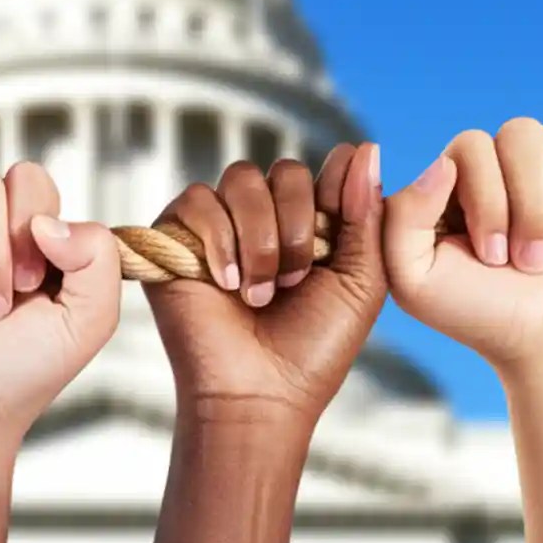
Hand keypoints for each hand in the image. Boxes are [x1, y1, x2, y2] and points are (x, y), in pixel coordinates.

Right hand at [144, 144, 386, 419]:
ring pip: (240, 179)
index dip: (332, 192)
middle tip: (295, 279)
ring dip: (259, 235)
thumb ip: (367, 215)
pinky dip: (218, 238)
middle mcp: (264, 219)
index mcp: (311, 224)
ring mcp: (218, 227)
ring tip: (259, 291)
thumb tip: (366, 148)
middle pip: (284, 169)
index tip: (335, 239)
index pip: (324, 169)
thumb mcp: (362, 281)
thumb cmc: (313, 349)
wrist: (260, 394)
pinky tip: (227, 282)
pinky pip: (195, 200)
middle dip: (297, 221)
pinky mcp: (175, 239)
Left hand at [385, 116, 542, 369]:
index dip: (487, 198)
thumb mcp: (415, 280)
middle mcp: (509, 165)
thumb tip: (443, 164)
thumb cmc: (483, 315)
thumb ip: (401, 219)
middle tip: (530, 262)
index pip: (471, 146)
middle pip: (521, 134)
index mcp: (458, 181)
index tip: (492, 257)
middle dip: (530, 207)